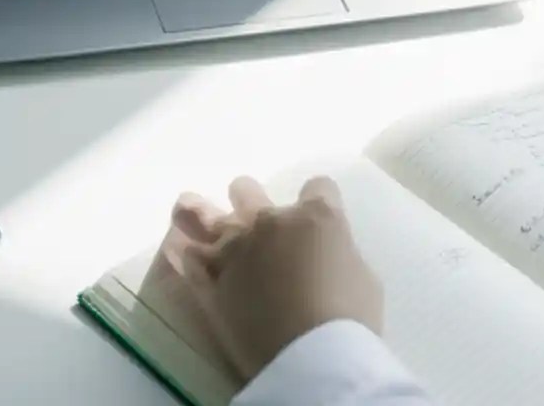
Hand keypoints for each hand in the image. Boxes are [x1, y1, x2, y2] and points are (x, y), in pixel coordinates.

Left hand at [161, 176, 382, 381]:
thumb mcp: (363, 278)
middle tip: (249, 211)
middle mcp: (270, 222)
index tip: (318, 217)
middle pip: (248, 191)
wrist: (310, 356)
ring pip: (205, 215)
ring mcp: (234, 249)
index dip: (319, 200)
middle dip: (249, 198)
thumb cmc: (350, 319)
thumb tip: (324, 258)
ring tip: (188, 208)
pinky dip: (186, 254)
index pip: (318, 187)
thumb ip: (338, 255)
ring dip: (200, 213)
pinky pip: (188, 258)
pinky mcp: (209, 281)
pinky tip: (180, 250)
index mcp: (317, 217)